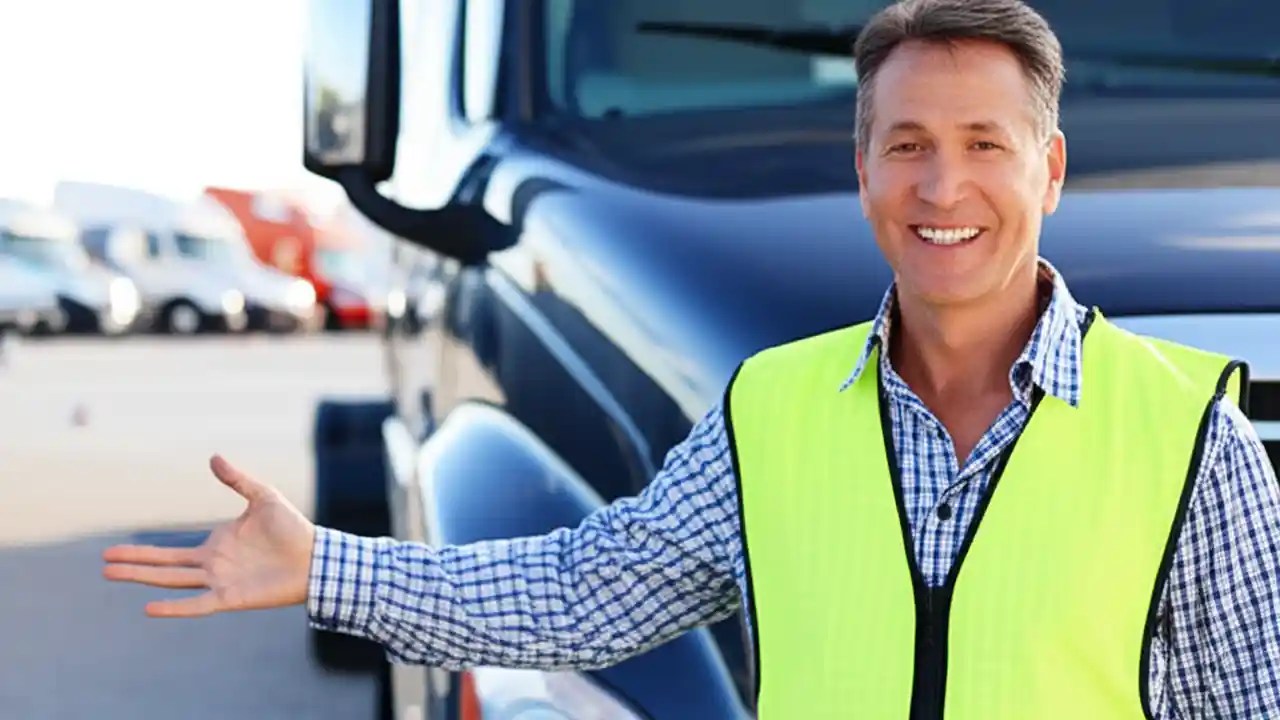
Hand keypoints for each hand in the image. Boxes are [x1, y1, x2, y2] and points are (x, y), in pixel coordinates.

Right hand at [102, 455, 316, 617]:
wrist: (316, 556)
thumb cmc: (293, 529)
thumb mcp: (263, 497)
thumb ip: (237, 480)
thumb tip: (213, 457)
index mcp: (215, 545)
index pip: (170, 551)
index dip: (142, 551)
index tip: (113, 550)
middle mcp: (212, 565)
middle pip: (163, 567)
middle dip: (133, 565)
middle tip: (102, 565)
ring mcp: (219, 582)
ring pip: (172, 582)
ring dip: (143, 578)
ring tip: (111, 575)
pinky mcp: (232, 597)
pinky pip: (197, 604)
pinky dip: (175, 608)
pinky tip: (149, 608)